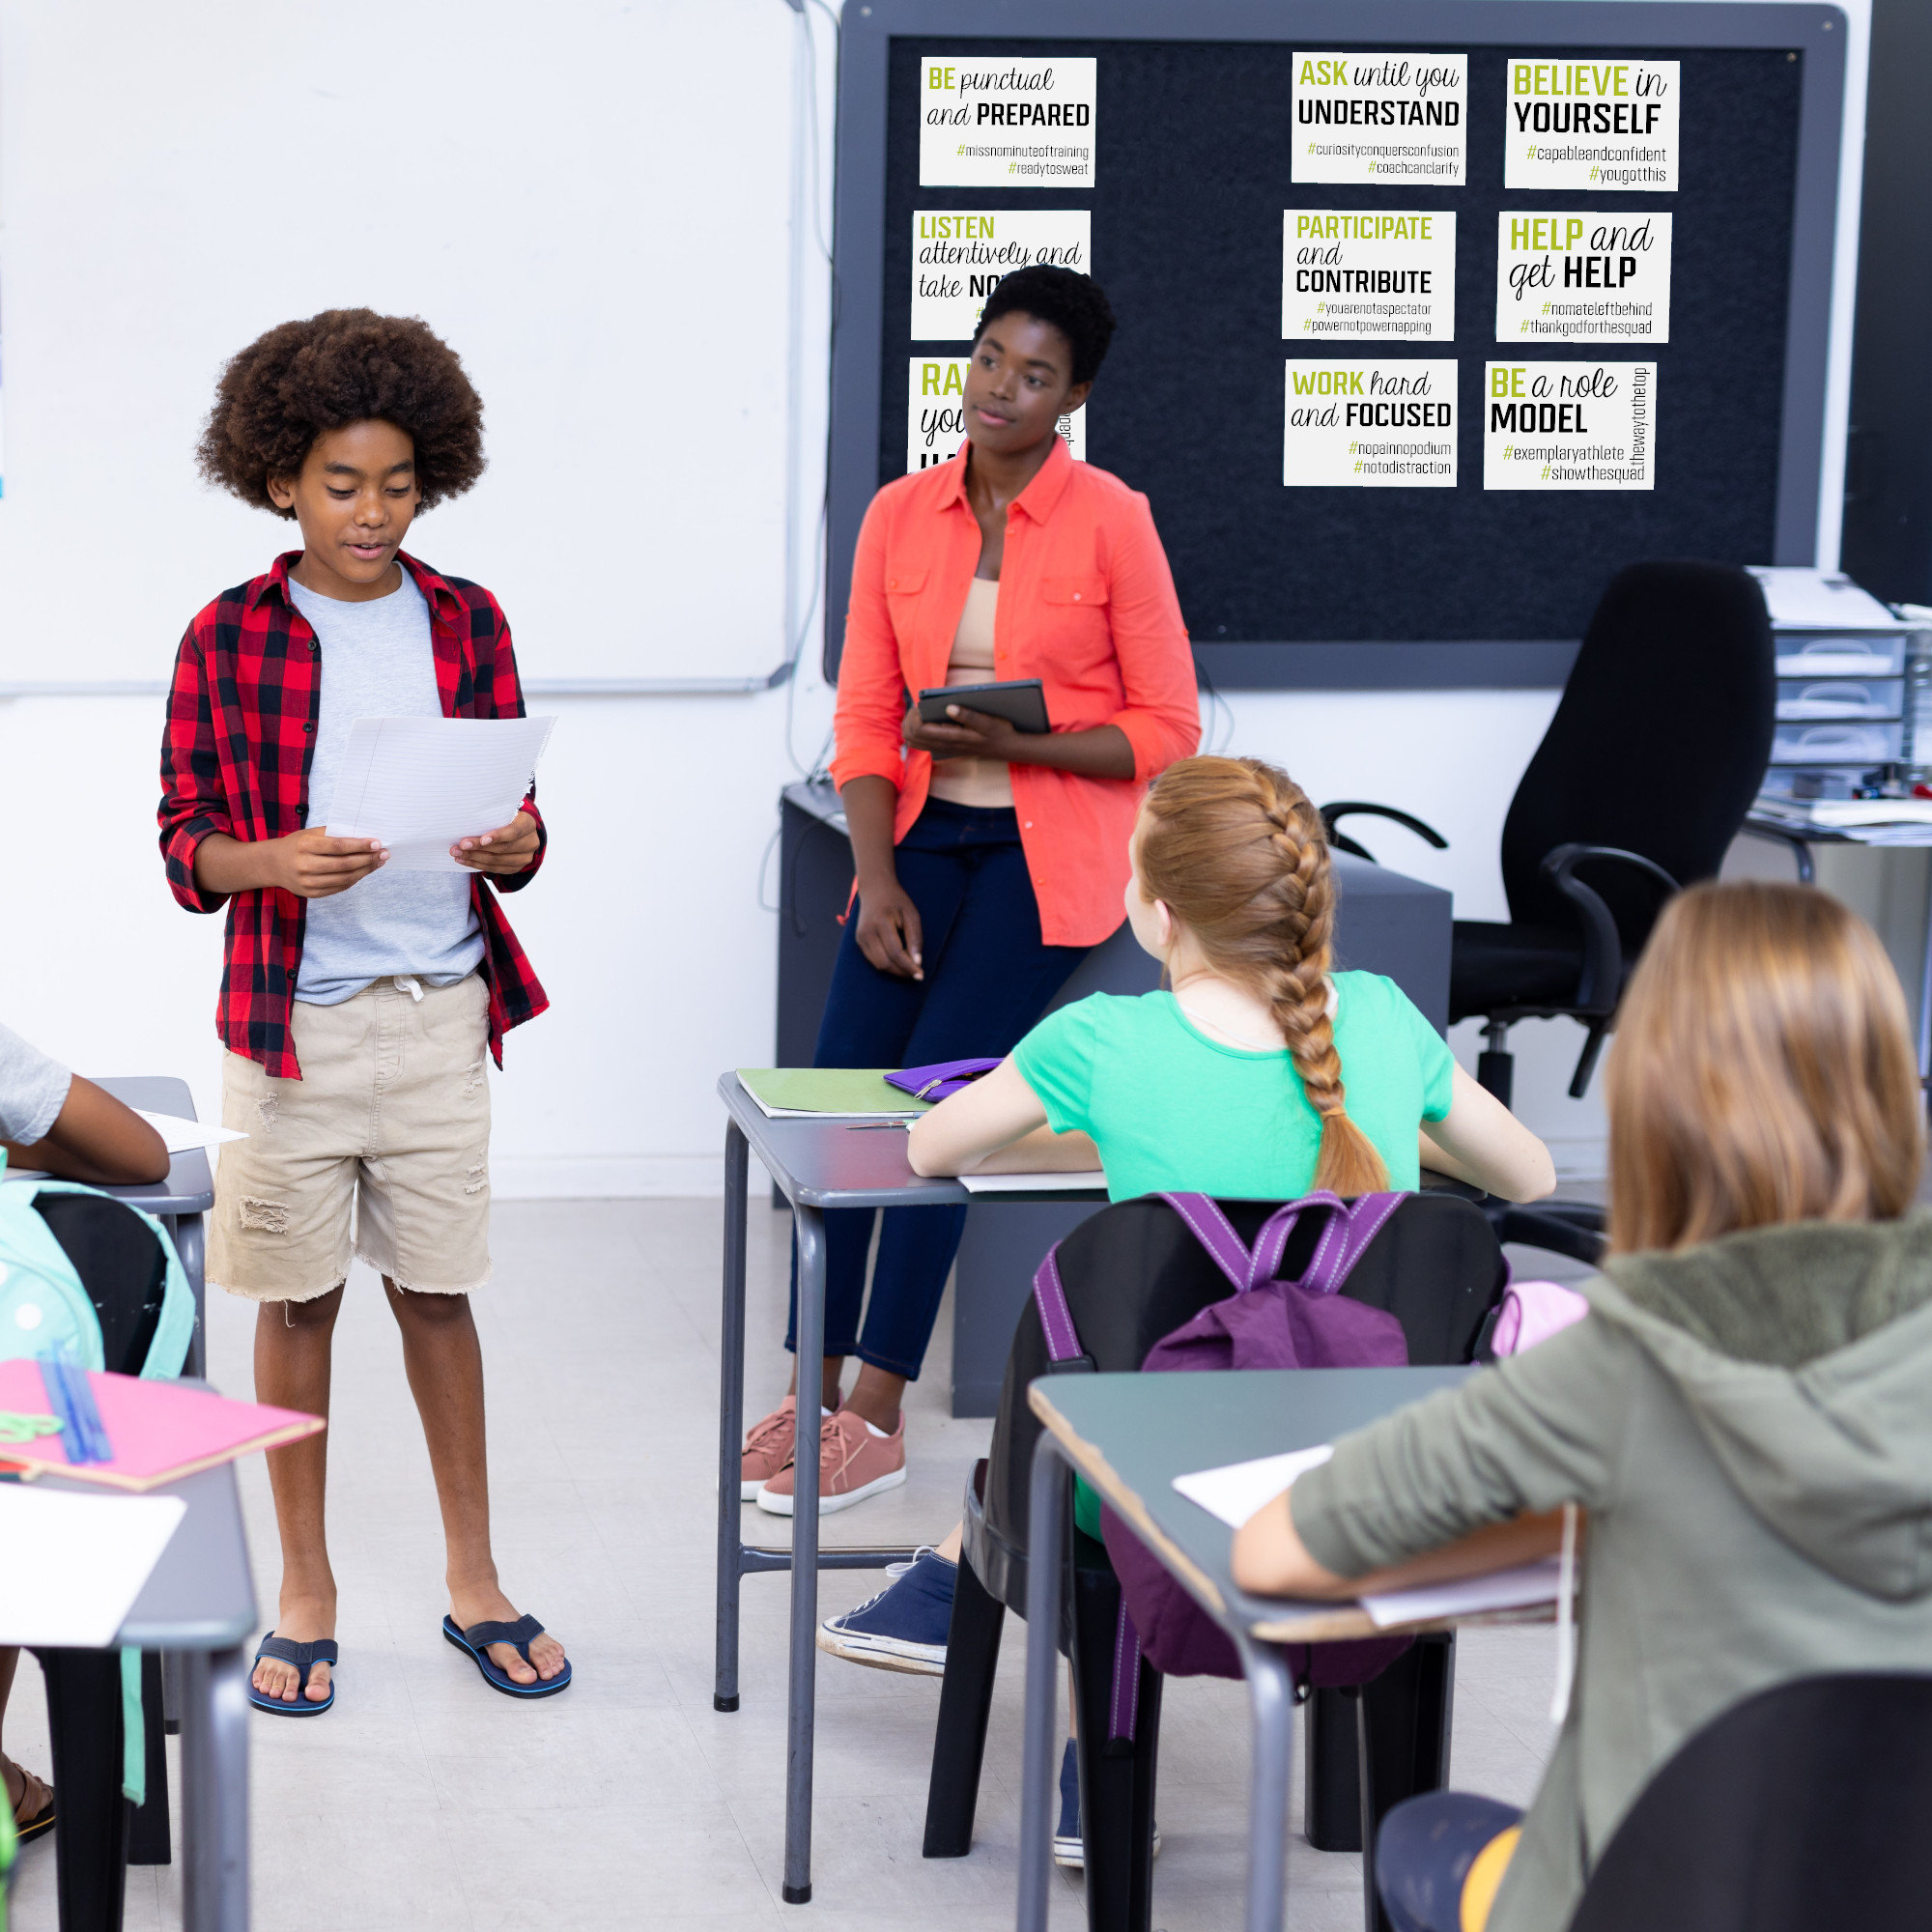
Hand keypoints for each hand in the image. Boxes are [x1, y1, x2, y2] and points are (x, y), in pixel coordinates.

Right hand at [271, 829, 387, 899]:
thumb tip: (364, 836)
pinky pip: (340, 887)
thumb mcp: (310, 833)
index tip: (377, 843)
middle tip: (384, 853)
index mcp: (305, 845)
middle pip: (344, 864)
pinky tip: (364, 871)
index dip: (360, 845)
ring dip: (366, 870)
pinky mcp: (312, 893)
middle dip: (368, 859)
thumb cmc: (297, 844)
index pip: (338, 846)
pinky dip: (355, 879)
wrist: (273, 864)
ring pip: (345, 878)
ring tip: (378, 862)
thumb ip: (334, 834)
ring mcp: (308, 882)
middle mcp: (305, 864)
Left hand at [452, 811, 539, 874]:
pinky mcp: (516, 868)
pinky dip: (477, 864)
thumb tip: (467, 823)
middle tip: (461, 845)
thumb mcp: (503, 812)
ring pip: (497, 860)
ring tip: (457, 854)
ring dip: (474, 857)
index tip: (482, 840)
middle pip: (503, 848)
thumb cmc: (505, 817)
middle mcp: (530, 842)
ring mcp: (525, 857)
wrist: (518, 830)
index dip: (498, 836)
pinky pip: (494, 869)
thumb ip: (491, 817)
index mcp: (528, 824)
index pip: (514, 831)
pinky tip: (464, 860)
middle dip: (479, 847)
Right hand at [854, 874, 923, 978]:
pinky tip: (898, 961)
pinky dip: (887, 964)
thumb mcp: (911, 915)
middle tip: (916, 973)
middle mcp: (868, 932)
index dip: (908, 966)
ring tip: (908, 967)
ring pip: (878, 964)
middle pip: (885, 962)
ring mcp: (861, 937)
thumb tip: (917, 962)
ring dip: (894, 970)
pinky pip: (873, 960)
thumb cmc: (897, 901)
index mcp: (881, 923)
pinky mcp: (859, 941)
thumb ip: (915, 938)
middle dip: (902, 971)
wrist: (875, 888)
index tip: (920, 975)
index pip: (896, 952)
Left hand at [901, 701, 1023, 762]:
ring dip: (910, 726)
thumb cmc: (998, 731)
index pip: (919, 729)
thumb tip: (949, 707)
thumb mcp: (987, 721)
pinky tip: (923, 719)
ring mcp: (943, 748)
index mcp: (951, 737)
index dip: (914, 715)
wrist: (1006, 747)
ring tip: (918, 711)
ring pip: (914, 741)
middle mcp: (944, 745)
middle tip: (917, 706)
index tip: (921, 704)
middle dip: (908, 719)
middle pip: (911, 736)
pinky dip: (916, 731)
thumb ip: (968, 715)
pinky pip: (921, 742)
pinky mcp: (945, 747)